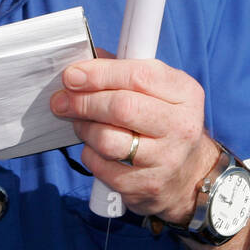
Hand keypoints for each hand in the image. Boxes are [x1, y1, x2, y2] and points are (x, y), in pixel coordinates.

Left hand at [50, 57, 218, 225]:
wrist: (187, 174)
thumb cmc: (163, 123)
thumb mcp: (158, 91)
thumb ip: (123, 72)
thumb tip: (83, 64)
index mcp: (185, 93)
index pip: (139, 76)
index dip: (99, 74)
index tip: (72, 75)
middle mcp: (180, 126)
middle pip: (122, 108)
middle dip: (84, 101)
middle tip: (62, 100)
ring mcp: (166, 159)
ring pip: (108, 140)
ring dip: (84, 129)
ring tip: (80, 124)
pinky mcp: (146, 185)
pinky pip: (102, 167)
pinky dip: (90, 154)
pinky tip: (95, 148)